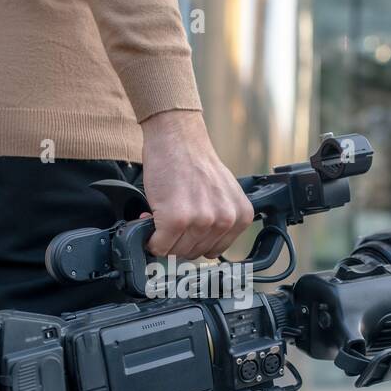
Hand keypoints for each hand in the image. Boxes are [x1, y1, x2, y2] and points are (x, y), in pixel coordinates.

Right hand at [139, 110, 254, 259]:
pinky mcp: (176, 220)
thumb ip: (218, 220)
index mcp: (241, 217)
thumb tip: (199, 244)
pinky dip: (150, 237)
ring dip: (163, 236)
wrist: (177, 137)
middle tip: (170, 217)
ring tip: (163, 213)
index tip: (185, 228)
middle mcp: (225, 220)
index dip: (193, 240)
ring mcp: (202, 221)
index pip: (212, 251)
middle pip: (193, 252)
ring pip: (175, 251)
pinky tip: (151, 217)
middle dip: (177, 238)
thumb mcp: (222, 194)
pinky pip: (159, 245)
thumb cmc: (194, 162)